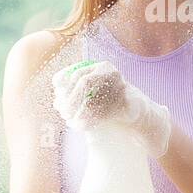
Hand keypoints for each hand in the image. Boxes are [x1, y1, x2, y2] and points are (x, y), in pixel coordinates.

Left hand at [52, 60, 171, 158]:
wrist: (137, 110)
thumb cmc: (109, 100)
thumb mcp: (92, 93)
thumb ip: (75, 94)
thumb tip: (55, 102)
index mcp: (101, 66)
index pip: (77, 73)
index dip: (65, 85)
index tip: (57, 97)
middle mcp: (112, 73)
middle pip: (84, 83)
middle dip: (70, 100)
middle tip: (63, 113)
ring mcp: (121, 87)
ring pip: (93, 99)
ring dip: (79, 113)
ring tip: (72, 122)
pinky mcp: (127, 104)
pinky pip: (103, 113)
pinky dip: (90, 121)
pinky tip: (82, 126)